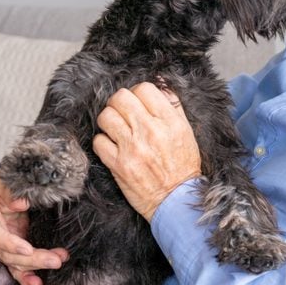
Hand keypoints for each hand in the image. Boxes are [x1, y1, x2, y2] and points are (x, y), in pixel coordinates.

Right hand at [0, 170, 68, 284]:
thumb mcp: (2, 178)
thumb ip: (9, 190)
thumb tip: (20, 204)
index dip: (9, 243)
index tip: (27, 249)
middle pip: (6, 253)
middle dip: (32, 259)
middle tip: (55, 260)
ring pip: (14, 262)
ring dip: (36, 265)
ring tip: (58, 261)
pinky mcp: (8, 250)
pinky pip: (16, 266)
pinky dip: (27, 276)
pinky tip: (38, 284)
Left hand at [93, 83, 201, 221]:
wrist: (176, 200)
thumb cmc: (183, 166)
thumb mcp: (186, 132)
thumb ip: (174, 107)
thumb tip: (159, 84)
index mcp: (170, 122)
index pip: (144, 89)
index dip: (139, 92)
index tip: (139, 103)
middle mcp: (150, 131)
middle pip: (121, 98)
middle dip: (120, 103)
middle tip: (124, 113)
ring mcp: (132, 148)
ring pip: (106, 116)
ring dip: (109, 120)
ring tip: (117, 129)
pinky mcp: (118, 165)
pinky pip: (98, 141)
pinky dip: (103, 142)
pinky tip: (113, 146)